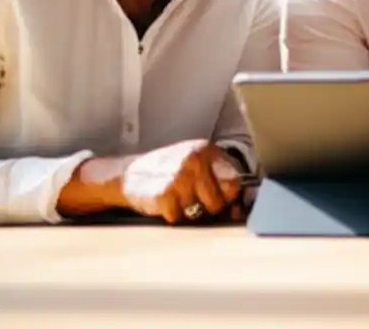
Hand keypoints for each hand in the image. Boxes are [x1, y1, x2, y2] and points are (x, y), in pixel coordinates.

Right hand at [121, 139, 242, 223]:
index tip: (220, 197)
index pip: (233, 181)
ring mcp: (179, 177)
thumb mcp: (196, 165)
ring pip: (198, 213)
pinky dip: (172, 215)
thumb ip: (218, 179)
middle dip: (207, 206)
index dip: (228, 195)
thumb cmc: (169, 171)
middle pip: (217, 202)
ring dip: (187, 210)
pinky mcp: (164, 195)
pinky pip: (179, 218)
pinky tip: (164, 201)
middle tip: (191, 196)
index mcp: (206, 150)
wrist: (129, 174)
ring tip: (176, 195)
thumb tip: (239, 208)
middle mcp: (195, 161)